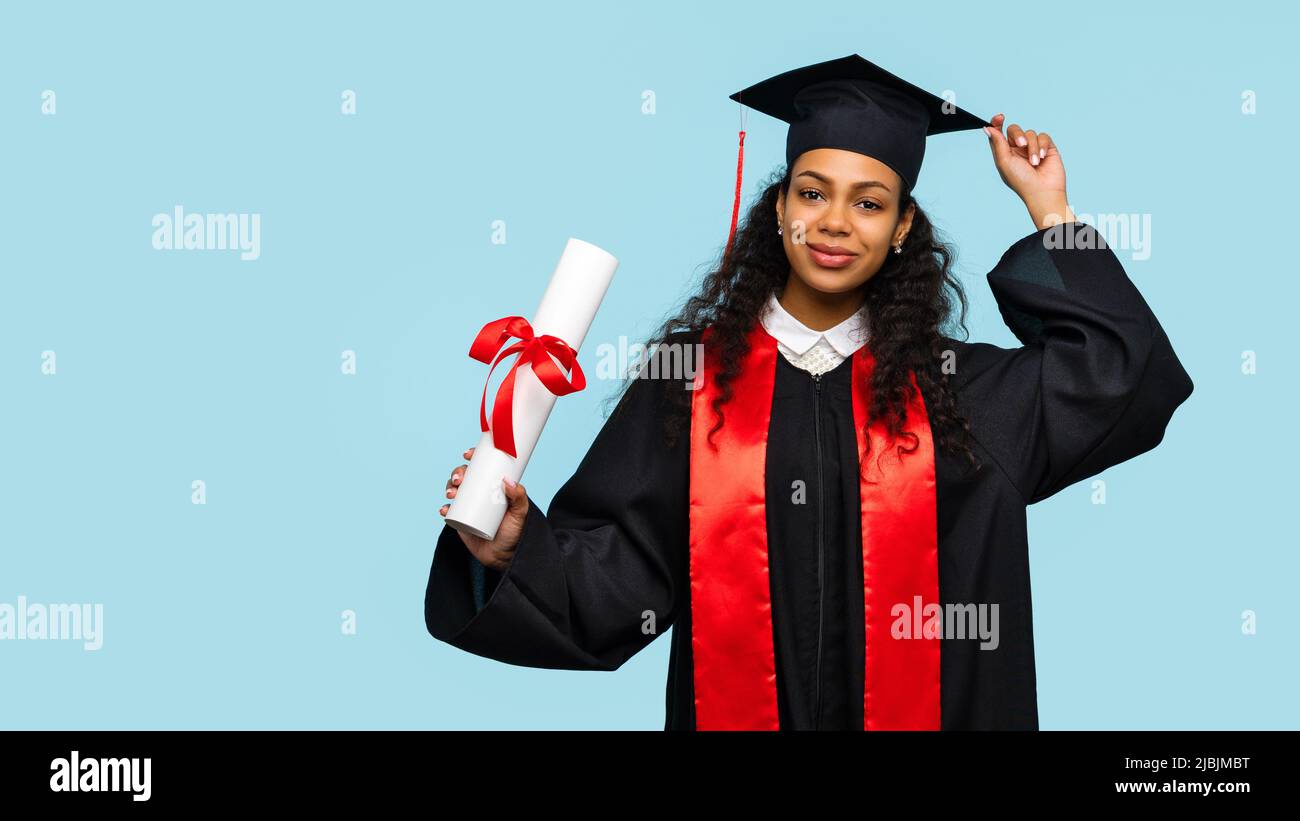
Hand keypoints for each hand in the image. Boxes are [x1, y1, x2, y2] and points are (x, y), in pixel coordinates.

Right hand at [439, 445, 529, 571]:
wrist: (505, 556)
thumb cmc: (515, 532)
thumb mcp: (520, 513)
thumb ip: (519, 497)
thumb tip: (507, 480)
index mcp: (492, 486)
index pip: (481, 467)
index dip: (473, 457)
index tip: (468, 455)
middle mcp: (478, 493)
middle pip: (464, 476)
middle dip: (457, 473)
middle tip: (459, 480)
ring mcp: (468, 506)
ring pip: (454, 490)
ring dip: (448, 488)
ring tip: (452, 494)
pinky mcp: (460, 520)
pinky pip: (448, 511)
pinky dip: (444, 508)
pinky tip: (445, 510)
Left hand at [983, 113, 1072, 227]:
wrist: (1043, 191)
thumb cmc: (1021, 181)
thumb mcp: (1004, 162)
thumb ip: (997, 143)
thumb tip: (987, 128)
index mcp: (1004, 153)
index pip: (999, 134)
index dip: (997, 123)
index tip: (1000, 117)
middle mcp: (1017, 149)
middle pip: (1015, 129)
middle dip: (1018, 135)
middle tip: (1021, 145)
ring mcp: (1032, 148)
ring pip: (1030, 133)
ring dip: (1032, 147)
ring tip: (1034, 163)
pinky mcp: (1047, 148)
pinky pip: (1043, 136)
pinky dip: (1041, 146)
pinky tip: (1041, 158)